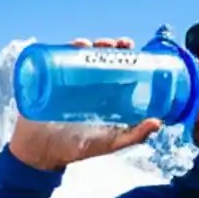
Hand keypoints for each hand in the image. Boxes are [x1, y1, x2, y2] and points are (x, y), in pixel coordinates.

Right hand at [7, 36, 162, 170]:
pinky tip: (74, 47)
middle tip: (114, 44)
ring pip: (78, 56)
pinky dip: (64, 49)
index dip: (124, 56)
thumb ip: (133, 136)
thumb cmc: (77, 148)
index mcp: (104, 95)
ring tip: (91, 45)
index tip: (130, 47)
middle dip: (107, 47)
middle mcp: (87, 85)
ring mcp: (67, 82)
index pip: (116, 69)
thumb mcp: (110, 143)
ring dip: (87, 45)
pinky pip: (56, 60)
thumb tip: (158, 122)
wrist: (41, 153)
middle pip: (98, 58)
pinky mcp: (49, 81)